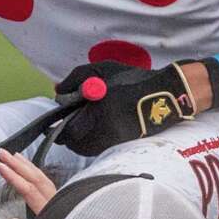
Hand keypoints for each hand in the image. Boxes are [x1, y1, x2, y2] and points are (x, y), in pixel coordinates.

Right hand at [0, 148, 55, 218]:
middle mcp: (56, 204)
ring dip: (27, 165)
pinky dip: (36, 172)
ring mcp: (60, 202)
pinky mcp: (62, 203)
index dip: (13, 177)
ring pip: (43, 178)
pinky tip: (30, 170)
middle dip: (18, 164)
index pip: (29, 190)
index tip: (0, 166)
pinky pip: (47, 182)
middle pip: (36, 179)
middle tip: (2, 154)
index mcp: (49, 214)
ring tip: (13, 155)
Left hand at [54, 60, 196, 156]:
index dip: (55, 130)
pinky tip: (95, 126)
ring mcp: (117, 139)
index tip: (49, 126)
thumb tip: (57, 92)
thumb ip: (74, 79)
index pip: (68, 131)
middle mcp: (109, 130)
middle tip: (64, 126)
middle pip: (76, 145)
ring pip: (87, 148)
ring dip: (79, 140)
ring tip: (80, 124)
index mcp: (101, 111)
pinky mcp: (124, 143)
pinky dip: (92, 140)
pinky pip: (100, 147)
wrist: (168, 93)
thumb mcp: (101, 70)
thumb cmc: (132, 78)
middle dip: (67, 137)